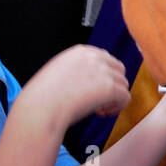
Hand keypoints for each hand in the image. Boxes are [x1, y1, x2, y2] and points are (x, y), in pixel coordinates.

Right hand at [16, 45, 130, 128]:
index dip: (102, 76)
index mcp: (80, 51)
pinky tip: (101, 113)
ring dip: (113, 98)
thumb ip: (78, 71)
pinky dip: (117, 108)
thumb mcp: (59, 73)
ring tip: (97, 110)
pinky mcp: (110, 87)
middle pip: (118, 69)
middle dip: (111, 85)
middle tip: (96, 101)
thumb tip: (94, 82)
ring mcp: (103, 71)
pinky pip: (125, 97)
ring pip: (123, 84)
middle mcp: (94, 57)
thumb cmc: (44, 98)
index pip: (105, 59)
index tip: (91, 90)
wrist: (39, 109)